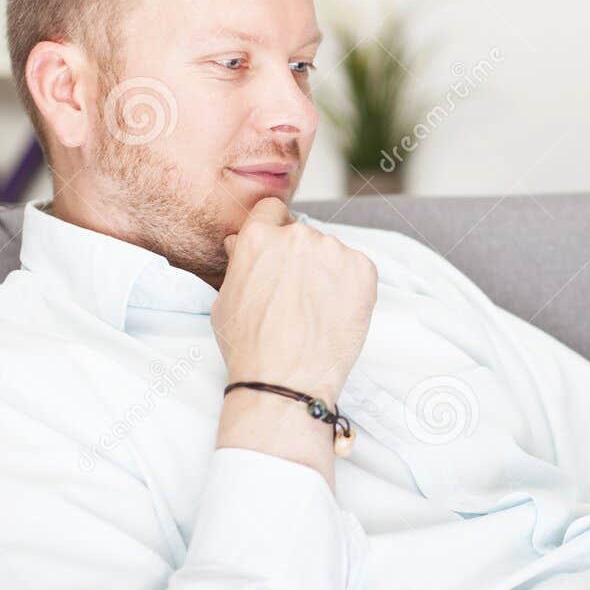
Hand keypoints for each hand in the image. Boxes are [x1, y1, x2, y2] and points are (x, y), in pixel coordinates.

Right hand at [212, 196, 377, 404]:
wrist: (285, 379)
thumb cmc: (249, 346)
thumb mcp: (225, 298)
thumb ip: (239, 262)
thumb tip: (241, 242)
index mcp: (259, 236)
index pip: (272, 210)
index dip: (274, 230)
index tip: (280, 251)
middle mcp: (298, 235)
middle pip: (303, 236)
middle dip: (301, 259)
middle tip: (297, 297)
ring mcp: (334, 251)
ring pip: (331, 254)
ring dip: (327, 273)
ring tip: (316, 312)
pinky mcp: (363, 270)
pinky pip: (357, 270)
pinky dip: (350, 288)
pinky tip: (335, 315)